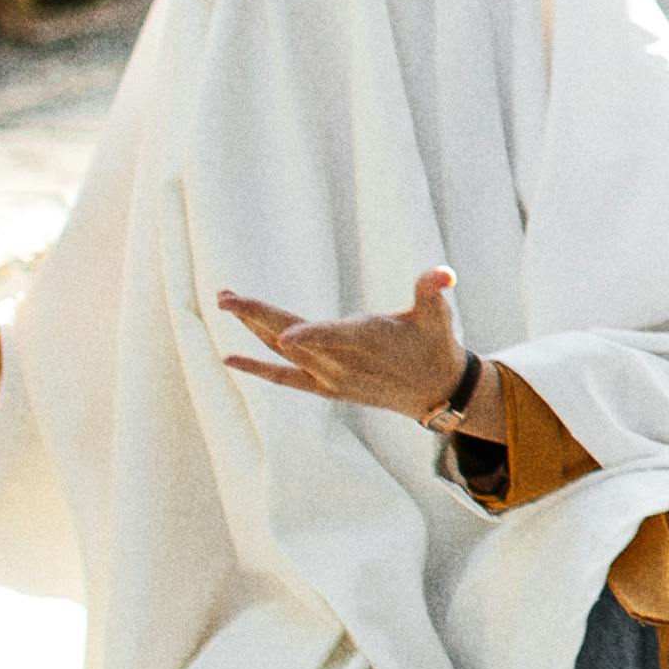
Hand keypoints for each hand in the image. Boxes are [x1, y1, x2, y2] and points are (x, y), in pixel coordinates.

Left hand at [218, 264, 476, 424]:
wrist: (435, 393)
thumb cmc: (434, 344)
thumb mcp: (437, 315)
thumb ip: (432, 291)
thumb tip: (444, 275)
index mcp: (367, 340)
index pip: (335, 337)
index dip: (311, 336)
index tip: (285, 337)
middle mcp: (342, 362)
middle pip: (291, 337)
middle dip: (256, 315)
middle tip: (225, 296)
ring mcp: (330, 377)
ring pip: (281, 352)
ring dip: (252, 326)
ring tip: (227, 302)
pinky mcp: (326, 388)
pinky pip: (284, 378)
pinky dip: (257, 368)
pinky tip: (229, 359)